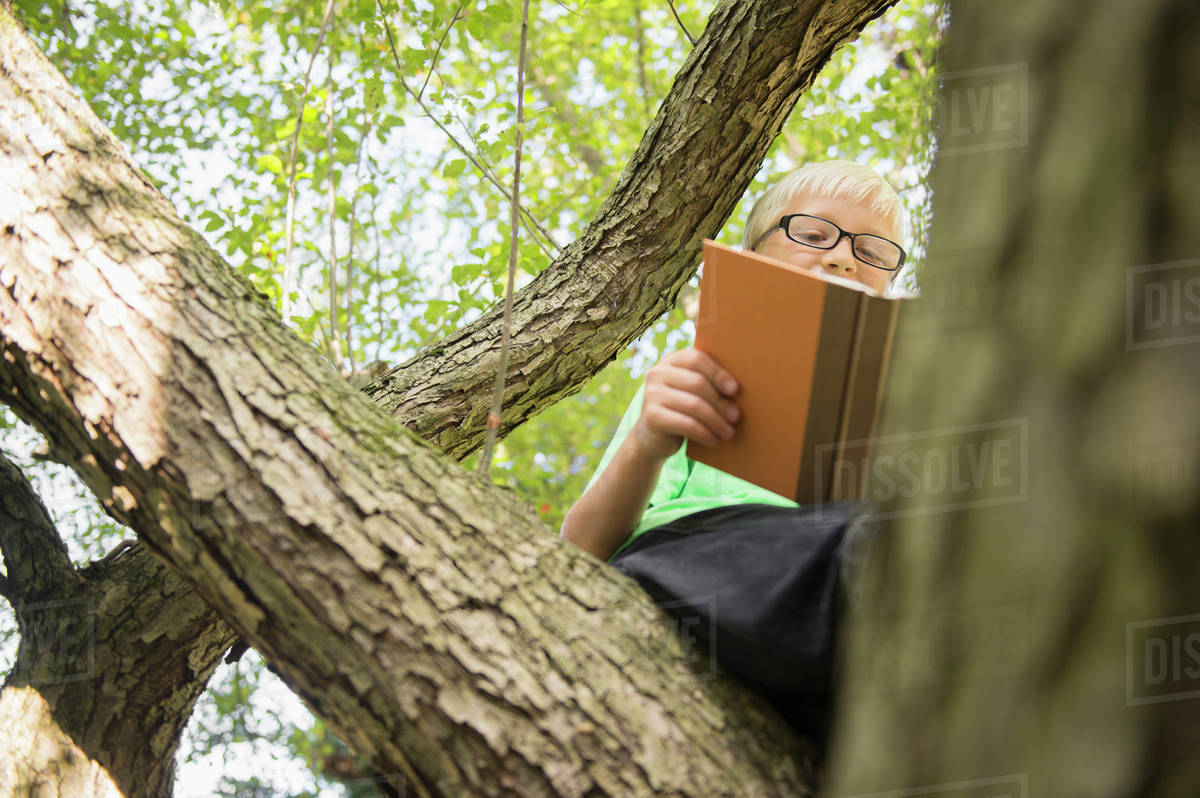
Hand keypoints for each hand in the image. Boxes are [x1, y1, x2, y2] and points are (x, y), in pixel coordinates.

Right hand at [629, 347, 740, 461]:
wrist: (653, 438)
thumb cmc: (681, 411)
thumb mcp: (691, 393)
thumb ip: (707, 383)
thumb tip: (739, 391)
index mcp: (671, 361)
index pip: (696, 359)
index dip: (718, 373)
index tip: (735, 389)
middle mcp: (657, 373)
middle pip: (697, 383)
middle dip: (720, 402)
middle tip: (736, 416)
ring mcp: (652, 394)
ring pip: (694, 405)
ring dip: (716, 421)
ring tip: (729, 432)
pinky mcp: (652, 416)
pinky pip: (686, 424)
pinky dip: (705, 434)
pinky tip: (714, 440)